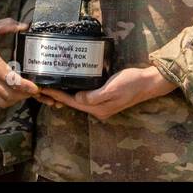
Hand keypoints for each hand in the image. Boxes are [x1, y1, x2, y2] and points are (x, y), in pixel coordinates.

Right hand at [0, 19, 40, 107]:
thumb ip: (6, 25)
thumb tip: (24, 25)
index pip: (9, 78)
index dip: (24, 86)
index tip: (35, 87)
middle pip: (7, 95)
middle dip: (22, 96)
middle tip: (32, 90)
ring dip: (13, 100)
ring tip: (22, 93)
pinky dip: (3, 97)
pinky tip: (9, 89)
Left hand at [39, 66, 175, 120]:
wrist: (149, 82)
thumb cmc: (131, 83)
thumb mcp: (112, 88)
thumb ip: (94, 96)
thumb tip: (77, 98)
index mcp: (99, 109)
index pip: (72, 102)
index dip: (57, 95)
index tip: (43, 87)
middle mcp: (99, 110)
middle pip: (73, 103)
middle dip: (58, 95)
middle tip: (43, 85)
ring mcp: (102, 105)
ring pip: (79, 100)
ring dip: (66, 93)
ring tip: (53, 84)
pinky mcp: (105, 98)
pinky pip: (86, 95)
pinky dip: (76, 90)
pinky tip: (70, 83)